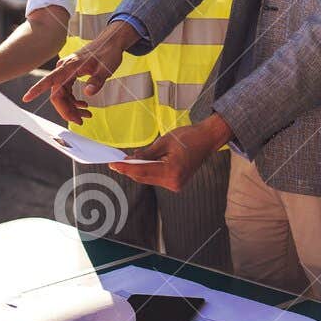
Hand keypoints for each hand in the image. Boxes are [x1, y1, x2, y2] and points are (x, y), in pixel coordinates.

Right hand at [22, 20, 136, 123]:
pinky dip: (74, 101)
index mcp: (70, 66)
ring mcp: (67, 71)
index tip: (26, 98)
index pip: (49, 81)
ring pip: (62, 95)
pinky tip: (83, 105)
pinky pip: (67, 91)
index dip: (36, 90)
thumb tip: (88, 93)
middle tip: (80, 121)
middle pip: (57, 94)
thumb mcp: (106, 69)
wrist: (110, 42)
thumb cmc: (108, 53)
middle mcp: (64, 68)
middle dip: (66, 110)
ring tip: (86, 115)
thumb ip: (97, 81)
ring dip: (71, 107)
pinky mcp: (71, 74)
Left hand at [108, 115, 230, 191]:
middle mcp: (174, 182)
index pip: (142, 171)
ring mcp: (176, 184)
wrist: (207, 139)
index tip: (112, 164)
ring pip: (149, 178)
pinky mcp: (176, 183)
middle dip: (129, 170)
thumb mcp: (164, 141)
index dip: (125, 168)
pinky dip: (148, 171)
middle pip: (144, 177)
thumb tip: (130, 160)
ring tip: (126, 161)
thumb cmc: (189, 137)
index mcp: (172, 171)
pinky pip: (156, 178)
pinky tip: (140, 163)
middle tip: (115, 162)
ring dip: (138, 170)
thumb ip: (146, 154)